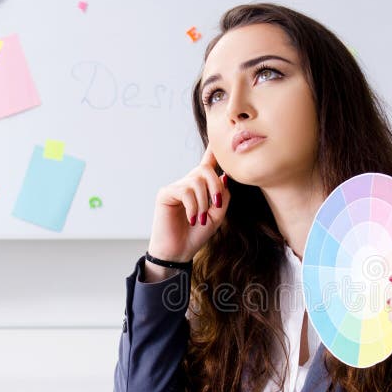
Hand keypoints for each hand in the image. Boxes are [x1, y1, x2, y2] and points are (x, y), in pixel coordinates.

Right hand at [147, 143, 230, 264]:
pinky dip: (193, 206)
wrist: (179, 252)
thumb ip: (223, 197)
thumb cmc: (196, 235)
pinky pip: (185, 191)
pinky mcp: (166, 193)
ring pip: (197, 181)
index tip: (217, 139)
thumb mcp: (217, 216)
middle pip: (205, 170)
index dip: (212, 152)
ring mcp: (176, 187)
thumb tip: (224, 177)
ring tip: (200, 219)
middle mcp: (188, 184)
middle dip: (215, 186)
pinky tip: (192, 218)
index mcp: (201, 188)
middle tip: (216, 205)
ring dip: (203, 203)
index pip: (207, 165)